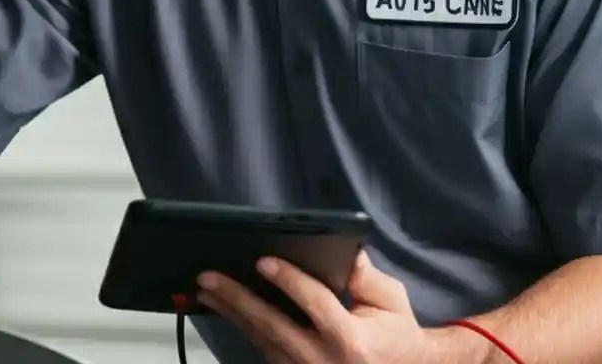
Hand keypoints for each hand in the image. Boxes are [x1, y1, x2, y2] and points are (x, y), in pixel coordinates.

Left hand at [196, 251, 481, 363]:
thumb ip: (365, 276)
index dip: (288, 280)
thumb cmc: (395, 335)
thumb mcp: (390, 301)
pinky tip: (223, 309)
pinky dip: (242, 328)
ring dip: (231, 313)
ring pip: (260, 340)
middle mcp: (323, 360)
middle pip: (272, 325)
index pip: (315, 304)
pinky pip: (263, 350)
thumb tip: (344, 248)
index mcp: (351, 339)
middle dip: (237, 298)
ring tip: (206, 289)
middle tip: (209, 277)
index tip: (263, 260)